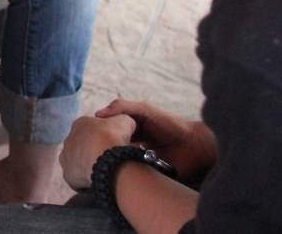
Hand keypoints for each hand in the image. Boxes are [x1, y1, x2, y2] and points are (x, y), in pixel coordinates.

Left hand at [60, 112, 135, 190]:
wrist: (106, 158)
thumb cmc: (114, 137)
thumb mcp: (124, 121)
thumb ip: (123, 120)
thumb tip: (126, 124)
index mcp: (80, 124)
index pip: (92, 131)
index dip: (105, 138)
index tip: (114, 145)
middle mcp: (69, 139)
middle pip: (85, 147)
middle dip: (96, 152)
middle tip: (111, 160)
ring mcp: (66, 157)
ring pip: (79, 162)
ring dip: (90, 165)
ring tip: (106, 171)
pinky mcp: (67, 174)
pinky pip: (77, 178)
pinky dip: (87, 180)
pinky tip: (99, 180)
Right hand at [97, 99, 216, 184]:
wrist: (194, 146)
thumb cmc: (170, 124)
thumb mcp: (144, 110)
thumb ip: (122, 107)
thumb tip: (97, 114)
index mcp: (126, 130)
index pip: (104, 132)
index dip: (96, 133)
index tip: (87, 135)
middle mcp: (127, 145)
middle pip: (107, 147)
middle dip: (102, 148)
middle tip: (96, 150)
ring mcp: (133, 161)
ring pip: (115, 161)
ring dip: (112, 160)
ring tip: (109, 159)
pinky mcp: (141, 174)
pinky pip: (128, 175)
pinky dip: (124, 172)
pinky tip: (121, 168)